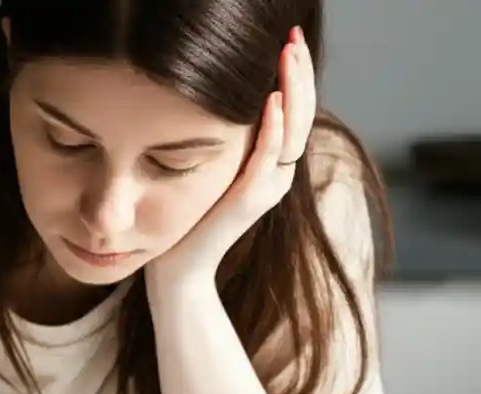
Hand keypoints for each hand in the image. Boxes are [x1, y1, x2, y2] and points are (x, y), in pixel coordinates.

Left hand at [147, 26, 316, 288]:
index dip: (297, 76)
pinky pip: (266, 160)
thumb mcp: (217, 166)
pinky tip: (271, 100)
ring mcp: (266, 189)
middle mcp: (276, 175)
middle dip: (300, 74)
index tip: (289, 40)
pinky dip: (272, 130)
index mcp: (272, 165)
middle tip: (293, 38)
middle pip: (302, 116)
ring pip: (292, 133)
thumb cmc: (190, 217)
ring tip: (288, 57)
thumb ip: (232, 140)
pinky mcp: (247, 201)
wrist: (178, 268)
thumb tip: (232, 98)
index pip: (296, 111)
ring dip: (292, 92)